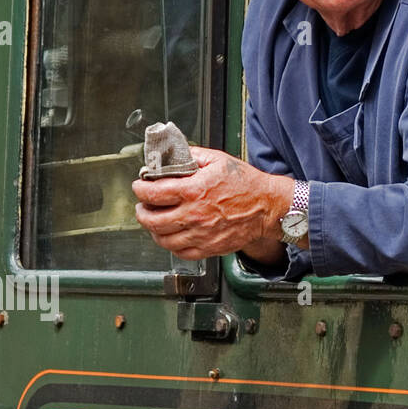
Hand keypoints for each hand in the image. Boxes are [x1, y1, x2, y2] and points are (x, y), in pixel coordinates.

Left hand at [132, 146, 291, 262]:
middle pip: (151, 219)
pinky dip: (170, 245)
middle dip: (141, 211)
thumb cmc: (247, 184)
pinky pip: (179, 252)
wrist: (268, 207)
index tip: (139, 187)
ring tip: (155, 222)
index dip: (140, 189)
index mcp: (194, 191)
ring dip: (153, 230)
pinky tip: (172, 235)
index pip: (152, 193)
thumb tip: (173, 156)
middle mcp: (194, 215)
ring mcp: (200, 234)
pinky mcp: (208, 247)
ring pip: (162, 239)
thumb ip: (193, 156)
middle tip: (143, 206)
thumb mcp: (219, 160)